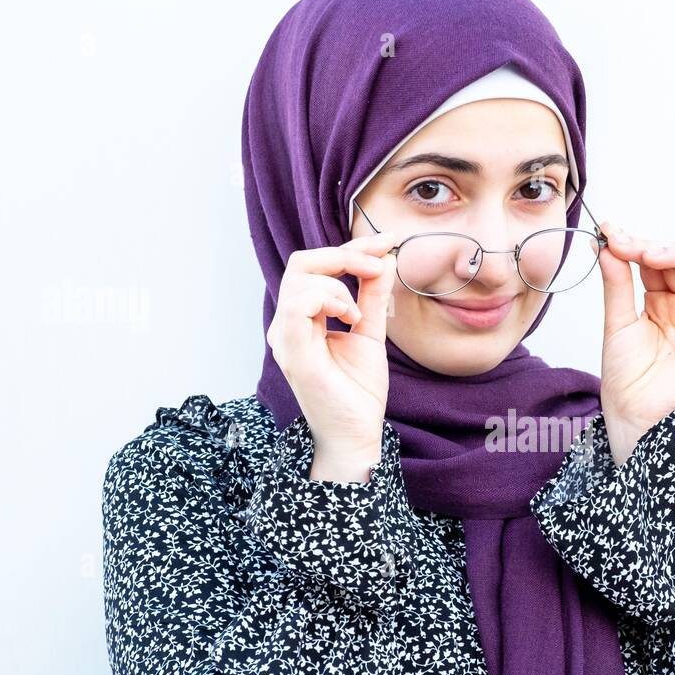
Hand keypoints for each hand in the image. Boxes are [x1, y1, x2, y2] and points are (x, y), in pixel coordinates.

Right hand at [265, 234, 398, 480]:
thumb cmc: (357, 390)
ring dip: (339, 279)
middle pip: (303, 262)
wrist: (357, 432)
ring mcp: (286, 336)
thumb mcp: (370, 331)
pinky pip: (298, 304)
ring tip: (359, 311)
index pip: (317, 265)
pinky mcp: (292, 351)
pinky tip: (349, 318)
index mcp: (302, 317)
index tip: (388, 242)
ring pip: (299, 277)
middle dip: (346, 254)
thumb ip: (373, 295)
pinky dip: (328, 299)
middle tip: (379, 263)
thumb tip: (385, 257)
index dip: (353, 247)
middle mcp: (288, 323)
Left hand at [593, 222, 674, 466]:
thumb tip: (606, 244)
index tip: (612, 233)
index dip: (636, 245)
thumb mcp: (616, 324)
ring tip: (656, 255)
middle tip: (629, 244)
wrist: (634, 418)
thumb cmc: (626, 379)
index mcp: (660, 303)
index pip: (654, 263)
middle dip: (655, 249)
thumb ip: (616, 285)